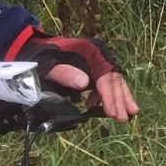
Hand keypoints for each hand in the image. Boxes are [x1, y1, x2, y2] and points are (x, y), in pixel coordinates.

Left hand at [16, 33, 139, 122]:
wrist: (36, 47)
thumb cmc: (41, 57)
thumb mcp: (48, 66)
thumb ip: (64, 73)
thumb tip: (83, 83)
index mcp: (91, 52)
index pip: (105, 76)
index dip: (109, 96)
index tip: (113, 113)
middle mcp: (98, 55)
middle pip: (113, 79)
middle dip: (119, 99)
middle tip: (124, 118)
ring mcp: (98, 60)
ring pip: (114, 80)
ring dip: (121, 97)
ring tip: (129, 114)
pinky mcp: (95, 67)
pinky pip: (107, 82)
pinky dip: (110, 95)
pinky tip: (106, 108)